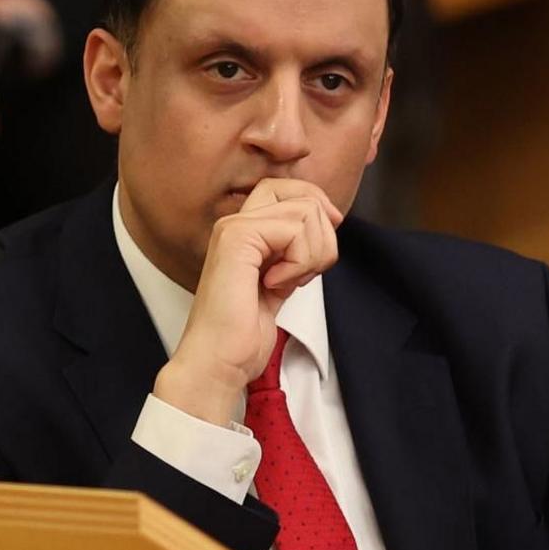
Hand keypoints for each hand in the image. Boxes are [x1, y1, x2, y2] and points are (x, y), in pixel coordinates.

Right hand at [154, 179, 344, 423]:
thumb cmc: (244, 332)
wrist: (219, 360)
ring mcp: (235, 227)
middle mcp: (236, 222)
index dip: (318, 208)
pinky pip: (294, 231)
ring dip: (312, 254)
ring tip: (288, 283)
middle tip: (306, 272)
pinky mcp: (238, 238)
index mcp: (245, 231)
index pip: (290, 189)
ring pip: (306, 213)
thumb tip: (329, 221)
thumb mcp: (281, 281)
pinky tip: (277, 285)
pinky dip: (299, 263)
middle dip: (323, 235)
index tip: (323, 246)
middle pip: (302, 195)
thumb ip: (295, 251)